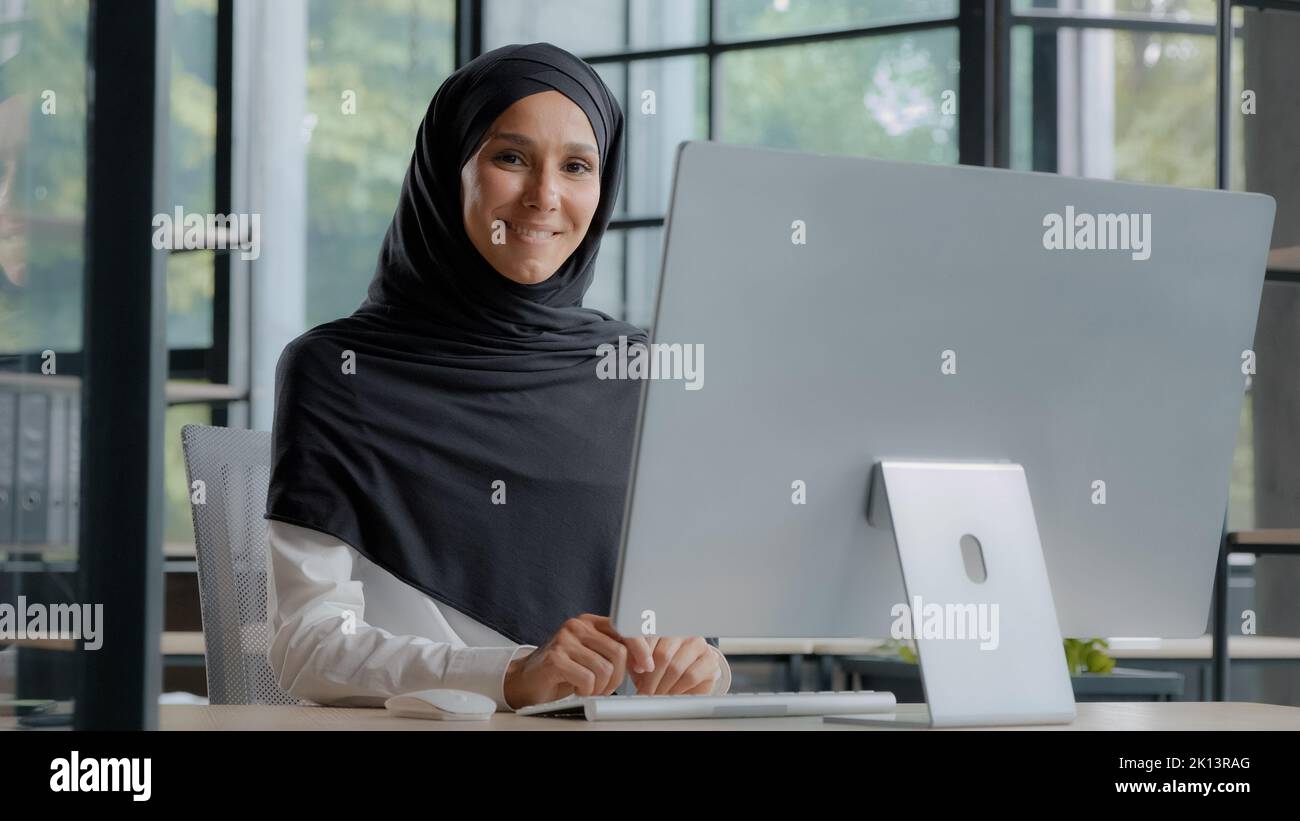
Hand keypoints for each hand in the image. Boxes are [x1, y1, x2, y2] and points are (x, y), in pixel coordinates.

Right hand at [503, 614, 655, 708]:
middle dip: (619, 677)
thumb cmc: (563, 670)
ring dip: (601, 687)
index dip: (641, 649)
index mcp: (589, 622)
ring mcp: (564, 640)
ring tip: (589, 689)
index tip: (646, 666)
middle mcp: (577, 626)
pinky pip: (587, 679)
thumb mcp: (592, 655)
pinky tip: (577, 689)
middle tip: (607, 687)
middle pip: (619, 651)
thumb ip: (614, 651)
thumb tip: (645, 660)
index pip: (625, 627)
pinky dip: (586, 691)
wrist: (526, 681)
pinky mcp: (555, 658)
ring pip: (604, 668)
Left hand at [630, 636, 718, 695]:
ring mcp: (699, 645)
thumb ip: (637, 659)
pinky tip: (671, 695)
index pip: (652, 638)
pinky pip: (691, 676)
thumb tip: (637, 665)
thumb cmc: (660, 671)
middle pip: (664, 654)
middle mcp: (684, 633)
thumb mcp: (644, 663)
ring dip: (663, 686)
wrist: (683, 683)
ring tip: (656, 696)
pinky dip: (678, 689)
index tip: (638, 670)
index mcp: (666, 628)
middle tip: (645, 691)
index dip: (642, 656)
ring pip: (677, 667)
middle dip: (651, 678)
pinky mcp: (710, 661)